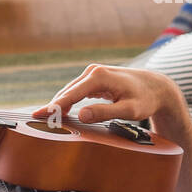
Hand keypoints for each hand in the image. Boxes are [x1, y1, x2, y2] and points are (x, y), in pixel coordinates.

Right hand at [33, 64, 183, 127]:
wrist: (156, 87)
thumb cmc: (145, 99)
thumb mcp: (129, 110)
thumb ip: (105, 112)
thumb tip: (81, 115)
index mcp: (99, 77)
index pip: (70, 94)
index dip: (54, 106)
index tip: (38, 115)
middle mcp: (93, 72)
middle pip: (66, 92)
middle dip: (52, 106)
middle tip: (35, 120)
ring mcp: (93, 74)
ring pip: (70, 92)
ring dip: (58, 104)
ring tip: (43, 118)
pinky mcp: (95, 80)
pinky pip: (76, 92)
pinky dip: (67, 101)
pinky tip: (58, 112)